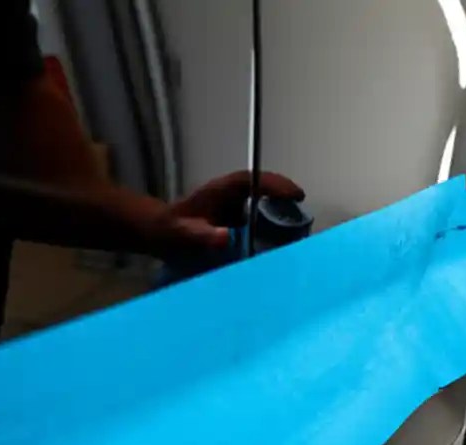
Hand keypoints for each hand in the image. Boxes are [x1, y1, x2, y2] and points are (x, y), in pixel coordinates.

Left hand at [155, 170, 305, 259]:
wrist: (162, 234)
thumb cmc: (171, 231)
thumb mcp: (184, 234)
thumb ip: (201, 235)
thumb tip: (224, 237)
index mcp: (221, 190)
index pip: (253, 180)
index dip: (276, 185)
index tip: (295, 195)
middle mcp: (233, 194)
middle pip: (266, 188)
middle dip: (287, 199)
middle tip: (304, 219)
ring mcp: (237, 205)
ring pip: (267, 202)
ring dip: (284, 213)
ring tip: (300, 232)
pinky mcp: (240, 219)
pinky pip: (262, 217)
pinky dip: (276, 227)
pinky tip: (284, 243)